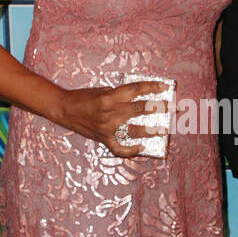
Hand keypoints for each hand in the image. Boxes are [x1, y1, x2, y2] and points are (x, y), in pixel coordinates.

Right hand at [53, 81, 167, 155]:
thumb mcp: (102, 90)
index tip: (164, 86)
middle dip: (159, 107)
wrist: (63, 109)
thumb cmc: (82, 97)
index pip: (136, 90)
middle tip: (174, 107)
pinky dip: (131, 150)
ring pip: (134, 130)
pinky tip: (142, 147)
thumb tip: (138, 98)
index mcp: (110, 97)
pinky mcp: (103, 139)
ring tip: (164, 130)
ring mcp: (107, 128)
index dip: (151, 87)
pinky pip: (119, 148)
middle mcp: (110, 112)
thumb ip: (119, 95)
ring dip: (150, 130)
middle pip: (140, 109)